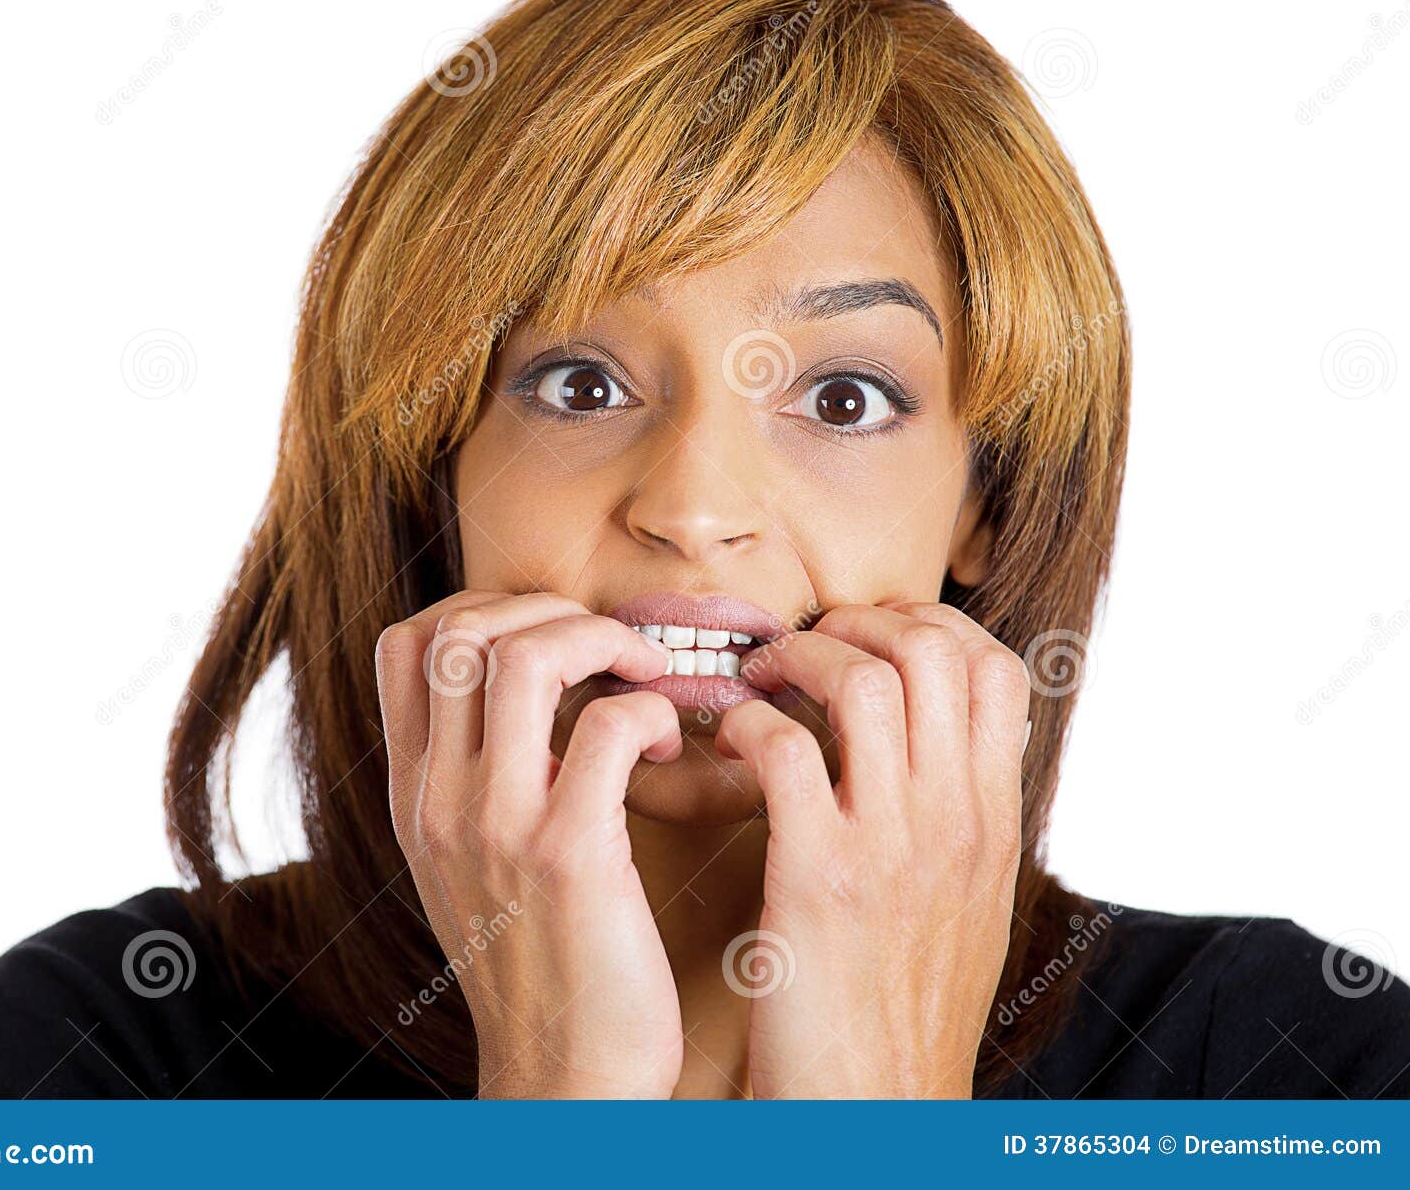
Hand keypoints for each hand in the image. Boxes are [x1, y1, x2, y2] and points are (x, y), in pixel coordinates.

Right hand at [375, 590, 684, 1097]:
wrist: (563, 1079)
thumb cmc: (539, 962)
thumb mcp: (469, 864)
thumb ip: (473, 779)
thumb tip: (517, 693)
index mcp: (413, 796)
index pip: (404, 644)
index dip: (482, 605)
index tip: (548, 633)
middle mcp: (439, 802)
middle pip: (460, 630)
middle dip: (548, 607)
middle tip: (607, 646)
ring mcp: (496, 826)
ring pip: (523, 657)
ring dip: (600, 640)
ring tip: (642, 676)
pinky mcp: (568, 855)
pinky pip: (608, 725)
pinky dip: (650, 710)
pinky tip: (667, 746)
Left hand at [717, 602, 1027, 1097]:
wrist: (877, 1112)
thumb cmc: (904, 1009)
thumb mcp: (968, 907)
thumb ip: (958, 820)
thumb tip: (936, 747)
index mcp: (993, 824)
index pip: (999, 669)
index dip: (932, 623)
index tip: (872, 632)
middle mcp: (956, 823)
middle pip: (937, 651)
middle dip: (862, 620)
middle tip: (809, 640)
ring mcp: (890, 847)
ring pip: (865, 682)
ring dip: (801, 656)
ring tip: (762, 676)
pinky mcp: (817, 878)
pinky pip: (786, 749)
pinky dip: (749, 722)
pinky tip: (733, 740)